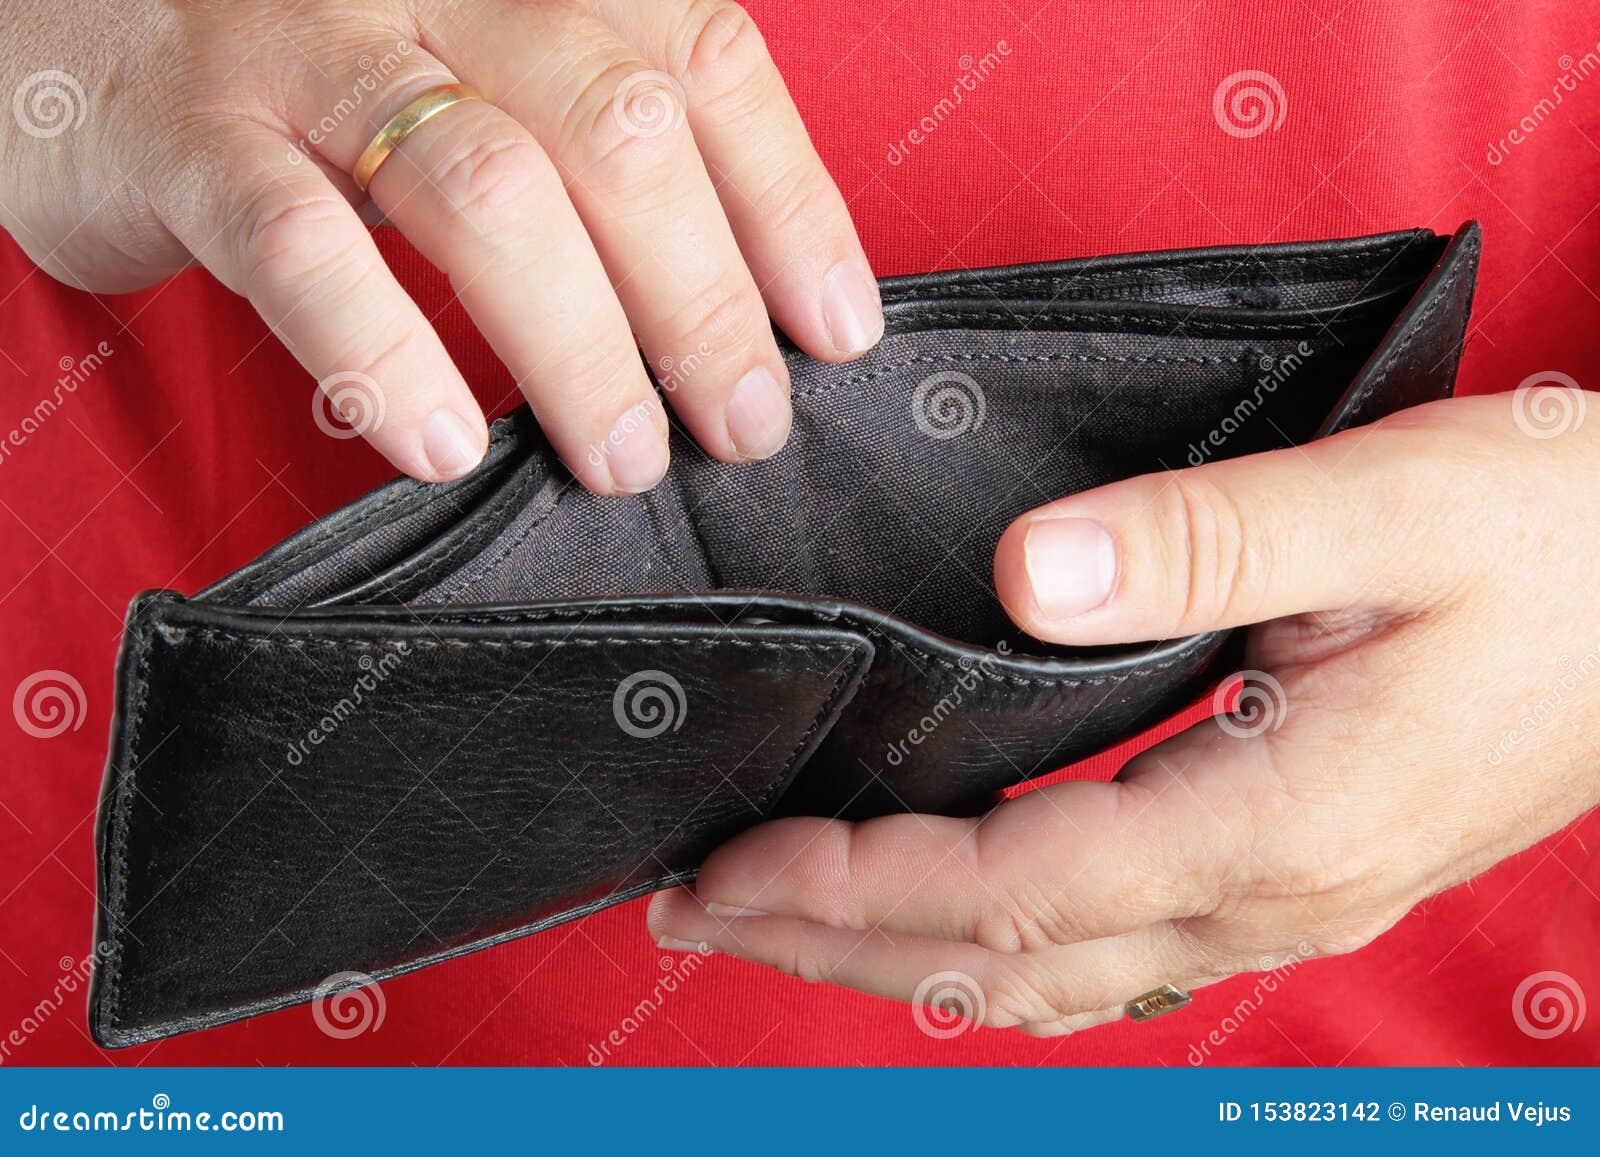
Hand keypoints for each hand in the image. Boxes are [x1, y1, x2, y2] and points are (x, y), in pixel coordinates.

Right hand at [0, 1, 879, 489]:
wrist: (77, 12)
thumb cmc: (322, 65)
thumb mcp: (481, 63)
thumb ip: (593, 138)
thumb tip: (738, 299)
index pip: (707, 63)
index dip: (788, 204)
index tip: (839, 334)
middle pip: (615, 132)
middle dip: (700, 299)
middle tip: (745, 424)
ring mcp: (308, 41)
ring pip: (483, 187)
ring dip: (576, 341)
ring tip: (622, 458)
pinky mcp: (191, 125)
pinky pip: (300, 244)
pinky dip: (384, 353)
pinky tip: (444, 445)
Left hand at [649, 391, 1599, 1035]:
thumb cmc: (1565, 543)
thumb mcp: (1393, 506)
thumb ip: (1205, 539)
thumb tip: (1031, 570)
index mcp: (1284, 817)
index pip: (1017, 888)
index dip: (860, 886)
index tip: (735, 864)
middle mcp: (1272, 887)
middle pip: (1010, 967)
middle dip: (838, 947)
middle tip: (696, 912)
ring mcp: (1286, 893)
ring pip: (1056, 977)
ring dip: (905, 956)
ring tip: (783, 921)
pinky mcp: (1294, 865)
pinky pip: (1115, 948)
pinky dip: (1000, 945)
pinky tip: (944, 915)